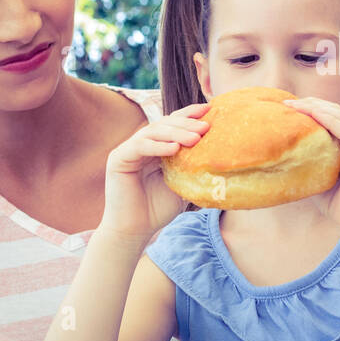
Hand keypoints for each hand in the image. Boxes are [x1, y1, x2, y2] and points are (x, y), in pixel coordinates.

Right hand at [98, 103, 210, 242]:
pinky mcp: (118, 158)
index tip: (210, 110)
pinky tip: (174, 149)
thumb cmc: (158, 208)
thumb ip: (192, 166)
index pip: (174, 124)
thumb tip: (221, 154)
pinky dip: (158, 146)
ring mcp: (129, 149)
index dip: (190, 114)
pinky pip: (139, 146)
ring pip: (153, 131)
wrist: (135, 230)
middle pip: (165, 124)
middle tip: (206, 127)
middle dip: (186, 123)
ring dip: (176, 133)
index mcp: (157, 147)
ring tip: (195, 138)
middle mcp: (142, 144)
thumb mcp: (182, 183)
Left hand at [282, 97, 339, 234]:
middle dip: (312, 104)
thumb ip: (311, 157)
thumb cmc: (335, 203)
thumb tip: (282, 147)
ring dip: (316, 109)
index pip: (335, 116)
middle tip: (287, 101)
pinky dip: (328, 120)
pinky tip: (311, 115)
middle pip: (338, 112)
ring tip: (294, 106)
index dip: (313, 107)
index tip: (290, 105)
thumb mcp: (319, 173)